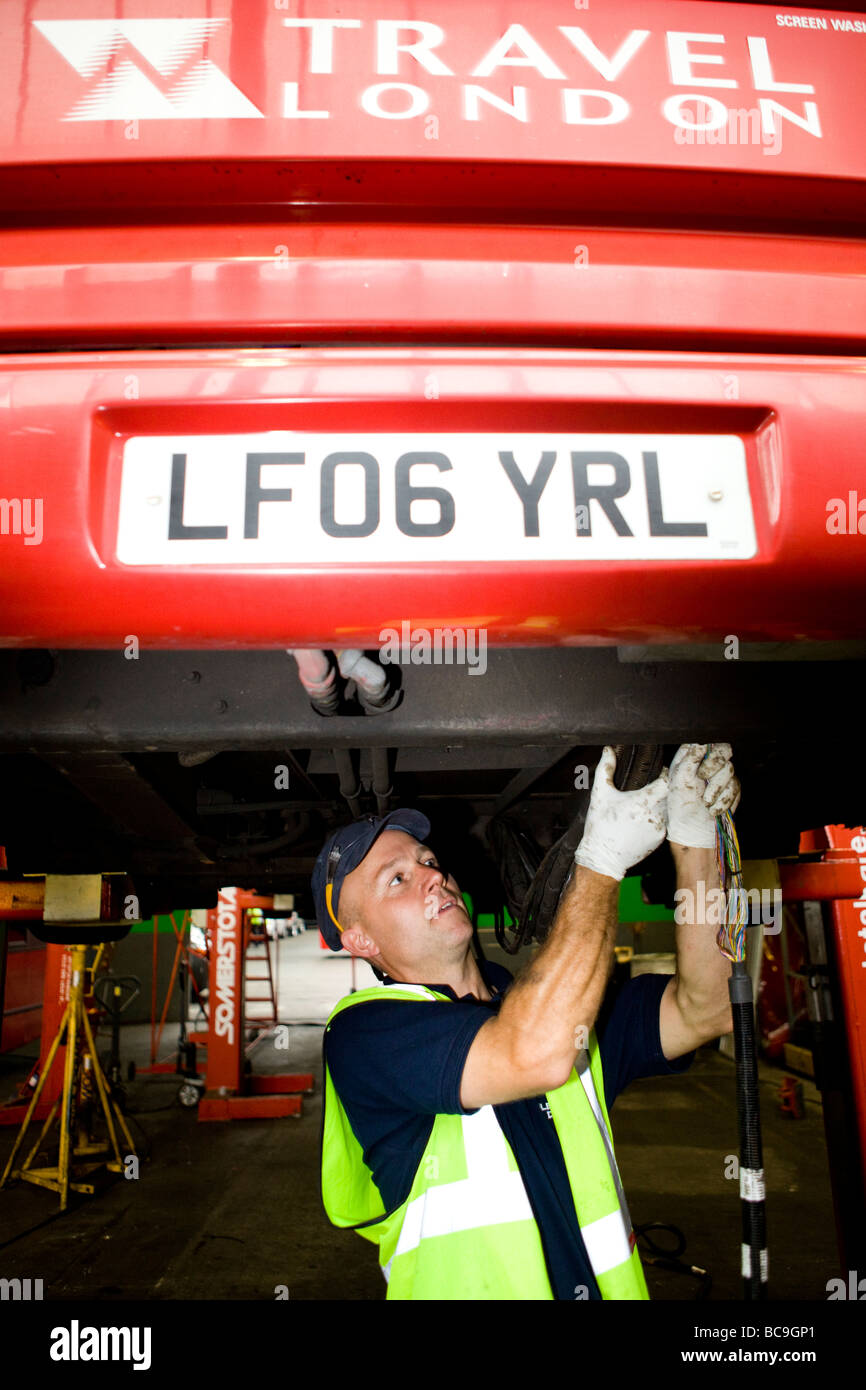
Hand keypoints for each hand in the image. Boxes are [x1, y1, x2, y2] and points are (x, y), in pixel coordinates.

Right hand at [574, 746, 668, 880]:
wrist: (603, 859)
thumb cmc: (600, 827)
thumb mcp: (600, 795)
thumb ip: (606, 769)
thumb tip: (608, 750)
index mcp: (644, 802)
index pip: (667, 780)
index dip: (664, 774)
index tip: (658, 772)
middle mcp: (656, 816)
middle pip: (670, 794)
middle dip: (664, 787)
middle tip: (653, 783)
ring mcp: (660, 829)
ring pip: (668, 809)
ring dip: (662, 803)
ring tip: (648, 800)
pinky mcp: (660, 840)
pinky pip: (664, 822)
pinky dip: (658, 817)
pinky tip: (644, 817)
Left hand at [666, 743, 740, 849]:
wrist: (693, 831)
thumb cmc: (680, 806)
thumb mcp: (679, 780)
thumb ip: (690, 758)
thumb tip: (702, 743)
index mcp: (691, 757)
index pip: (708, 740)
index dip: (708, 753)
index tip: (700, 771)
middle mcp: (707, 763)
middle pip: (724, 750)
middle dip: (714, 769)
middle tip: (702, 782)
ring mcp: (721, 775)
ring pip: (730, 771)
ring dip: (717, 790)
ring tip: (705, 803)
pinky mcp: (732, 789)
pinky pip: (736, 787)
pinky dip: (724, 801)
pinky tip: (713, 809)